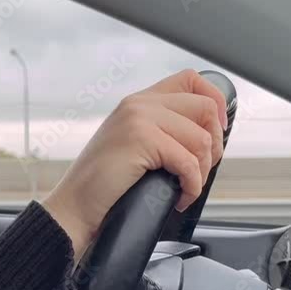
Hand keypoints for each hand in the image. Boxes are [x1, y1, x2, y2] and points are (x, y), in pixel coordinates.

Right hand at [41, 69, 228, 259]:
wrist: (74, 209)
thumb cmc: (105, 187)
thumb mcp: (134, 147)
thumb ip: (162, 132)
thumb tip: (208, 138)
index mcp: (138, 101)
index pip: (191, 80)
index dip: (215, 103)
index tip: (216, 132)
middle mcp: (139, 103)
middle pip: (205, 107)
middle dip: (214, 145)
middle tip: (200, 172)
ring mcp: (139, 119)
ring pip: (201, 138)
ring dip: (202, 172)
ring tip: (186, 189)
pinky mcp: (141, 140)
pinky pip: (189, 162)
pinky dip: (192, 186)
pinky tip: (180, 197)